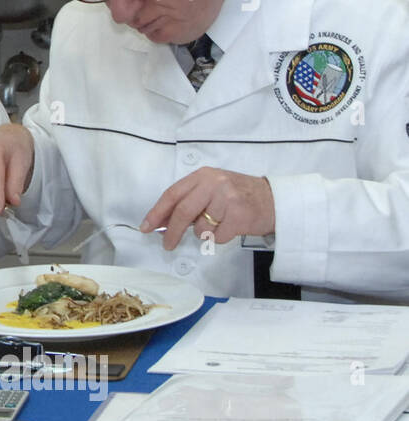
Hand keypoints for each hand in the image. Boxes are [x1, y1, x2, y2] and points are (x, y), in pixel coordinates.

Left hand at [141, 167, 275, 250]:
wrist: (274, 200)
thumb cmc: (239, 196)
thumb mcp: (212, 189)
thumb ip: (188, 200)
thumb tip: (162, 221)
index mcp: (203, 175)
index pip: (172, 194)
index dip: (157, 212)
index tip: (146, 227)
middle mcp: (214, 183)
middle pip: (182, 212)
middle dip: (172, 232)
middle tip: (167, 244)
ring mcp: (228, 199)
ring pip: (200, 228)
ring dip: (205, 233)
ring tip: (220, 223)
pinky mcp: (239, 216)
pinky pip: (217, 237)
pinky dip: (219, 238)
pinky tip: (231, 227)